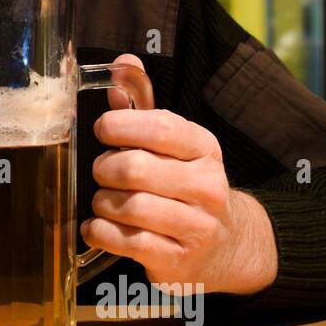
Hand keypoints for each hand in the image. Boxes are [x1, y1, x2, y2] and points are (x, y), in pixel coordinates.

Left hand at [80, 55, 277, 295]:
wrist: (228, 246)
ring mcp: (196, 227)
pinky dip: (99, 232)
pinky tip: (97, 227)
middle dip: (105, 169)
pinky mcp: (178, 260)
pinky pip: (125, 242)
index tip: (102, 130)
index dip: (121, 126)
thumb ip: (143, 109)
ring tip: (104, 201)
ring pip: (129, 207)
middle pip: (136, 170)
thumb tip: (120, 65)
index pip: (162, 128)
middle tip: (102, 172)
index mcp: (204, 149)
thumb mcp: (175, 146)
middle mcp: (206, 186)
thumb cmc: (186, 186)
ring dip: (102, 202)